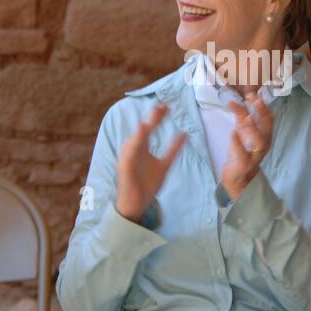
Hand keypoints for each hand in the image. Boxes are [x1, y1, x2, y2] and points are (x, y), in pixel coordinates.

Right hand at [114, 103, 186, 223]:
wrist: (137, 204)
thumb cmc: (147, 184)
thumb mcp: (165, 165)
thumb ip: (173, 150)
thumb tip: (185, 134)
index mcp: (141, 147)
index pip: (150, 128)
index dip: (157, 117)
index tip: (166, 106)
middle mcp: (133, 149)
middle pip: (143, 130)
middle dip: (152, 118)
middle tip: (162, 105)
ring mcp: (128, 157)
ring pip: (136, 139)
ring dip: (144, 127)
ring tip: (153, 115)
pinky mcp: (125, 167)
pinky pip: (130, 153)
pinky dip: (135, 142)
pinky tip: (142, 131)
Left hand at [220, 94, 272, 201]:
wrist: (238, 176)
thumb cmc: (241, 151)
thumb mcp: (241, 132)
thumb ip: (240, 117)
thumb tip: (235, 101)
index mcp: (265, 134)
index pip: (269, 117)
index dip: (263, 105)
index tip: (252, 94)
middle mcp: (264, 143)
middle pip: (268, 126)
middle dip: (262, 112)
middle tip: (254, 100)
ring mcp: (256, 154)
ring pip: (259, 141)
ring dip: (252, 128)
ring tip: (244, 117)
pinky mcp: (245, 164)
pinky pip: (243, 154)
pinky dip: (238, 143)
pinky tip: (233, 133)